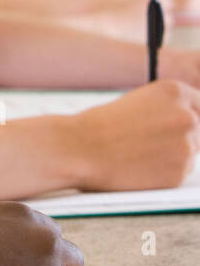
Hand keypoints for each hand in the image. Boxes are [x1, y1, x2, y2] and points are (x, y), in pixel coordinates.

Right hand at [72, 80, 199, 190]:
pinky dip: (163, 174)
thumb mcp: (139, 102)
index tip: (177, 126)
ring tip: (137, 155)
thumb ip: (170, 109)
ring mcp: (186, 145)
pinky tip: (137, 167)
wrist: (77, 149)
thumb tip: (191, 123)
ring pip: (191, 154)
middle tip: (150, 143)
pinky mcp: (179, 172)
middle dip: (181, 138)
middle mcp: (187, 116)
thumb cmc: (99, 126)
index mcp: (175, 91)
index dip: (191, 116)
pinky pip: (180, 174)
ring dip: (172, 156)